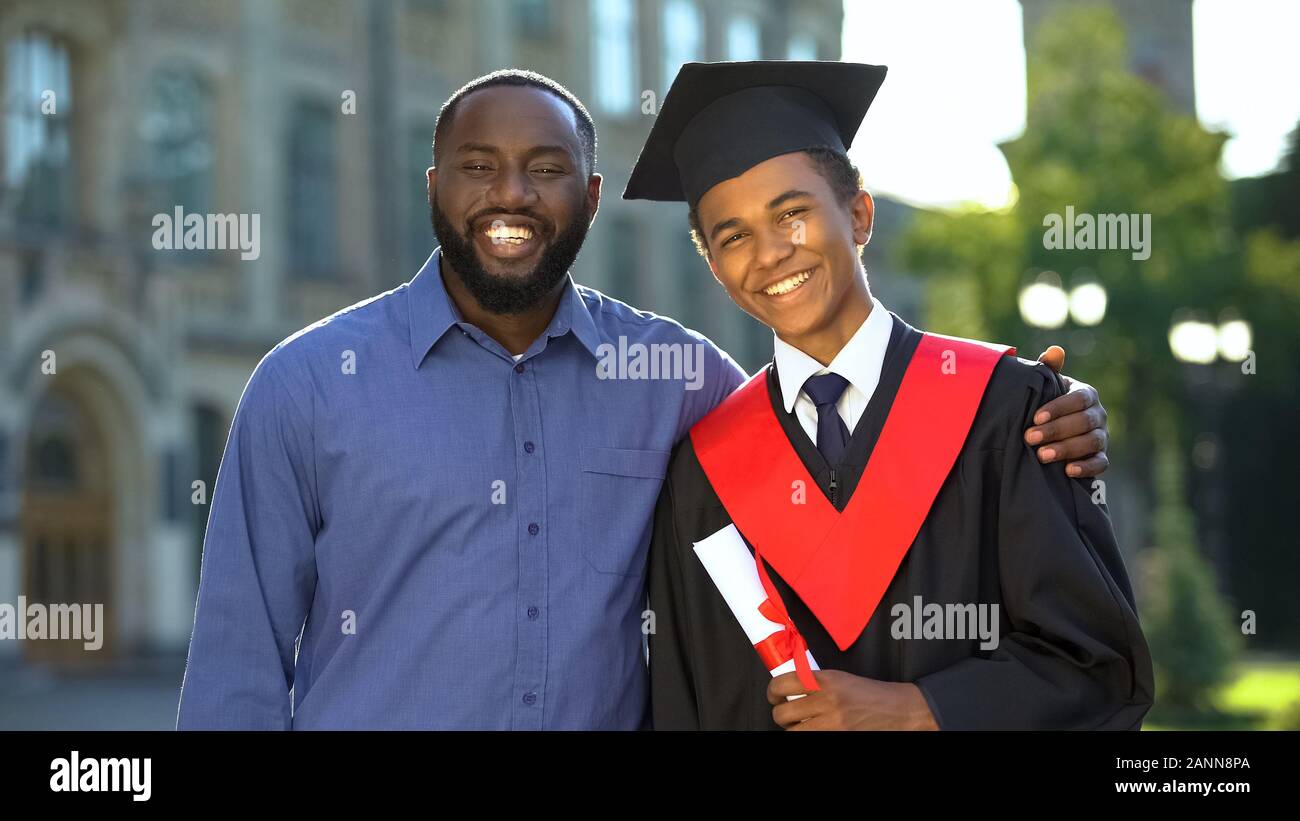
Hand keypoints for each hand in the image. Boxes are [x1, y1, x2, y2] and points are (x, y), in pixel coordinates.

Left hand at [767, 670, 938, 729]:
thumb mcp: (840, 678)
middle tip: (787, 712)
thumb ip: (813, 682)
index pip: (781, 684)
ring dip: (794, 729)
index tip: (774, 695)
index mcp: (825, 680)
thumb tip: (787, 687)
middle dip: (781, 714)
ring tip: (802, 724)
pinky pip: (811, 739)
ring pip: (793, 732)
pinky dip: (809, 735)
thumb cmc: (870, 694)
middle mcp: (827, 702)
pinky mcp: (838, 739)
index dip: (772, 692)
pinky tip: (816, 730)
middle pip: (782, 713)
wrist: (898, 710)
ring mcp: (832, 724)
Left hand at [1026, 345, 1108, 477]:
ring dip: (1067, 449)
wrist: (1050, 430)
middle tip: (1030, 437)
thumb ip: (1049, 369)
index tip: (1035, 416)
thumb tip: (1054, 351)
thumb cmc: (1046, 404)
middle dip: (1056, 430)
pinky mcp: (1101, 457)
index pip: (1079, 399)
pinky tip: (1068, 471)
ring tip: (1042, 455)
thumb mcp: (1046, 387)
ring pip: (1092, 442)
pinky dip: (1087, 468)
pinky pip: (1101, 464)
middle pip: (1084, 422)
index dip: (1059, 408)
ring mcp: (1102, 436)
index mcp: (1087, 394)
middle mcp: (1099, 414)